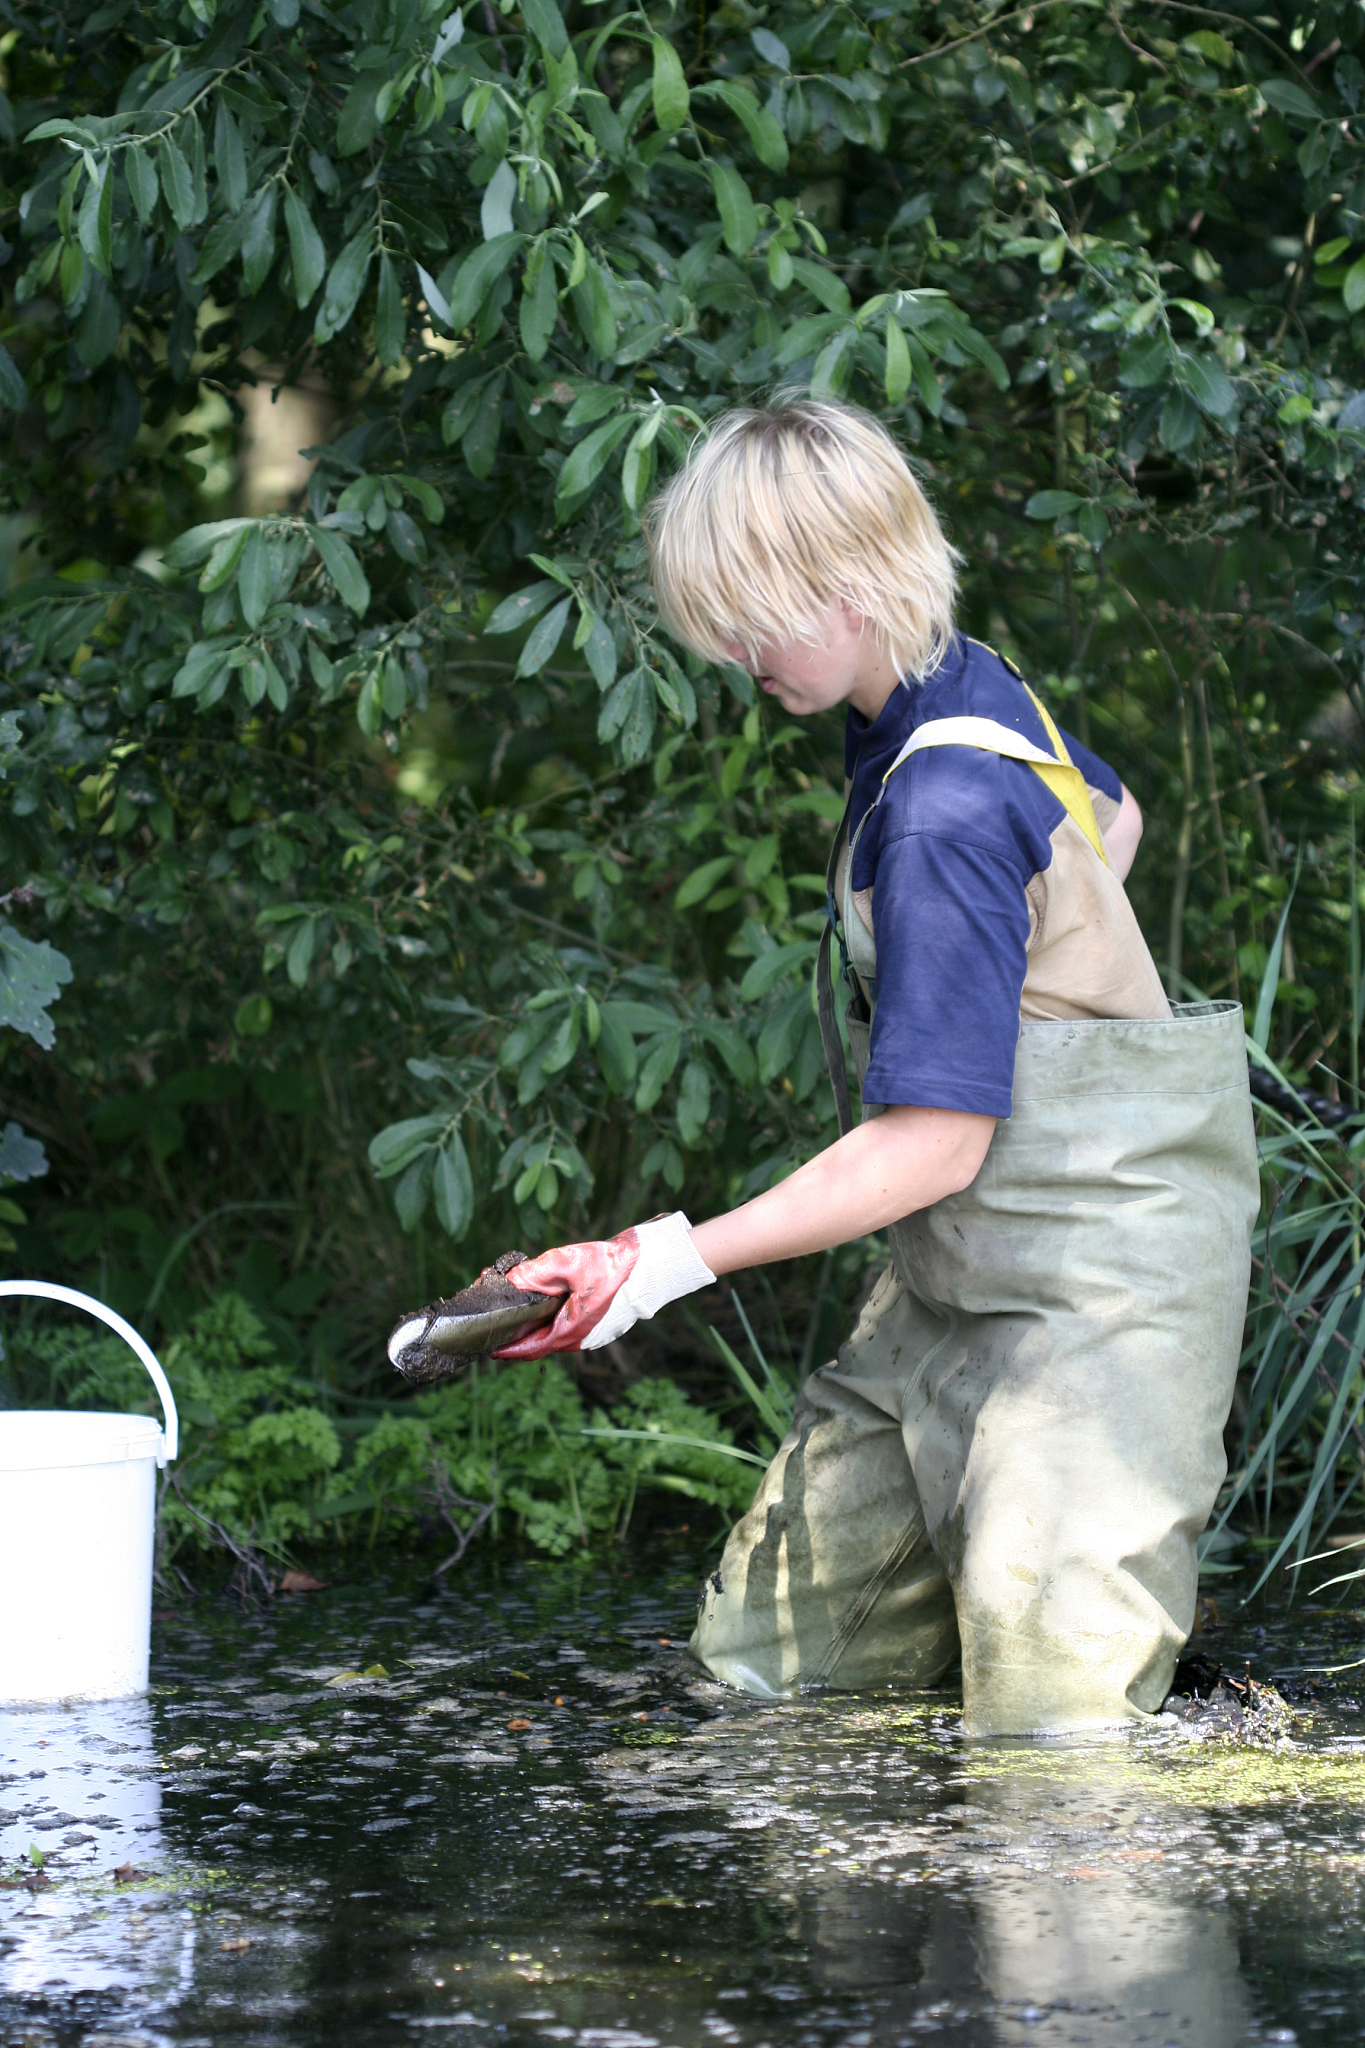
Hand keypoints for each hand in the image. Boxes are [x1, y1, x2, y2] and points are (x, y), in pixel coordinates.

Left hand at [493, 1213, 716, 1357]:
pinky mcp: (603, 1324)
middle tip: (497, 1317)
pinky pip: (570, 1327)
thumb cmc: (614, 1264)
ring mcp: (595, 1334)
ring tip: (517, 1307)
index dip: (505, 1348)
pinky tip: (548, 1300)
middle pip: (540, 1342)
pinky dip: (553, 1319)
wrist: (655, 1262)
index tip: (486, 1345)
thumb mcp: (567, 1263)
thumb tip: (507, 1283)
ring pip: (555, 1335)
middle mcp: (582, 1339)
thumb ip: (533, 1274)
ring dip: (535, 1325)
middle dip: (517, 1332)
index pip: (529, 1349)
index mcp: (572, 1331)